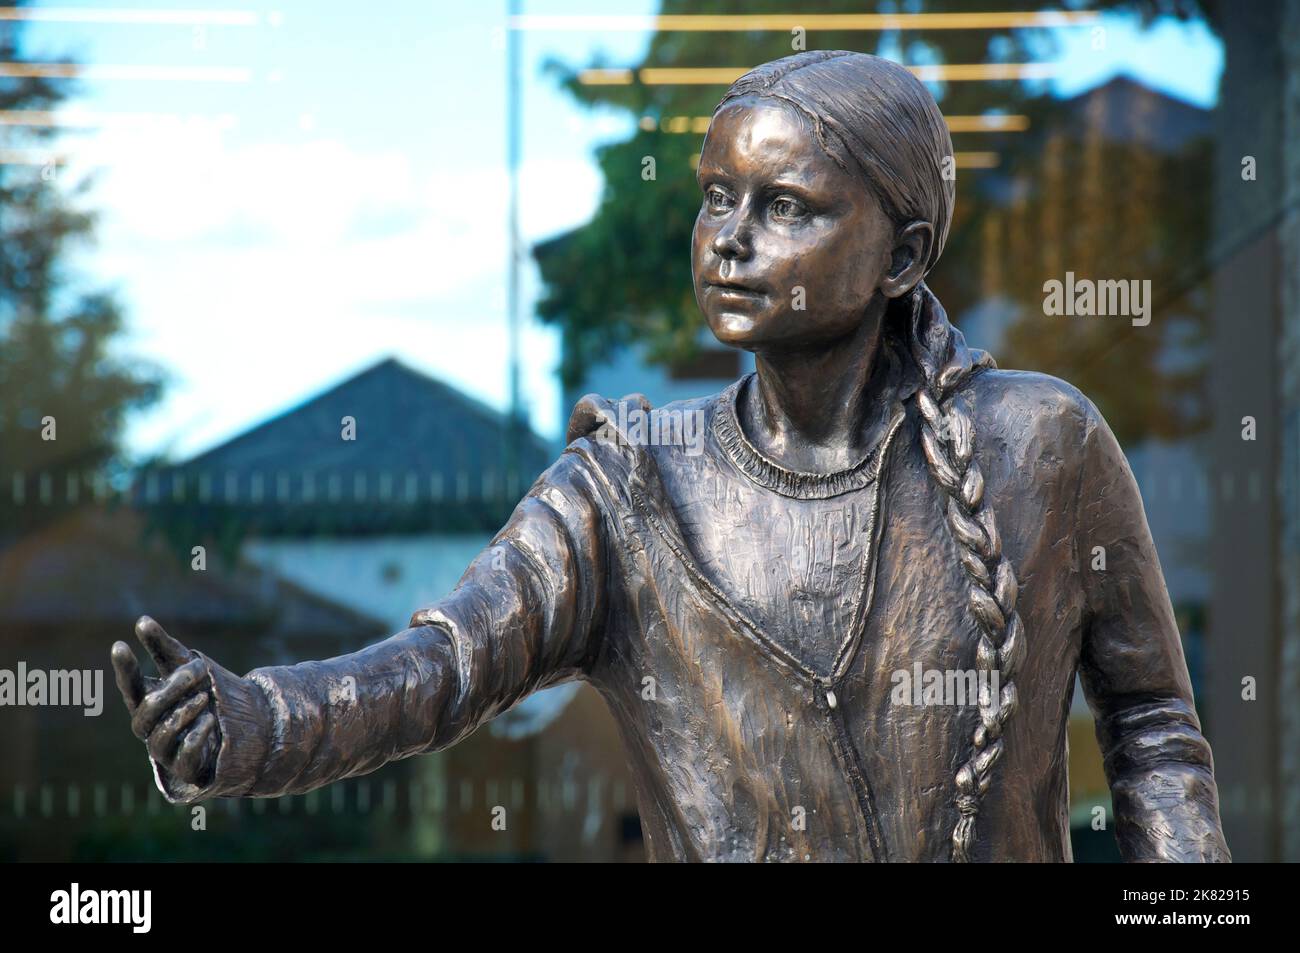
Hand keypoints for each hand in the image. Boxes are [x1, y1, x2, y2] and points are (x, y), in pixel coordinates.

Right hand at [112, 616, 220, 787]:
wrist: (246, 732)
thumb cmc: (209, 697)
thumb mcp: (192, 670)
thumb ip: (167, 649)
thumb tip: (141, 620)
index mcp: (151, 704)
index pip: (131, 688)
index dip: (125, 669)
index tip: (120, 644)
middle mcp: (154, 730)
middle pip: (147, 713)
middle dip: (170, 690)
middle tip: (197, 670)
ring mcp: (168, 752)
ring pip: (161, 738)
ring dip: (182, 715)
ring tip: (205, 698)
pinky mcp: (188, 769)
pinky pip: (183, 758)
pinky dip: (195, 737)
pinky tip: (210, 721)